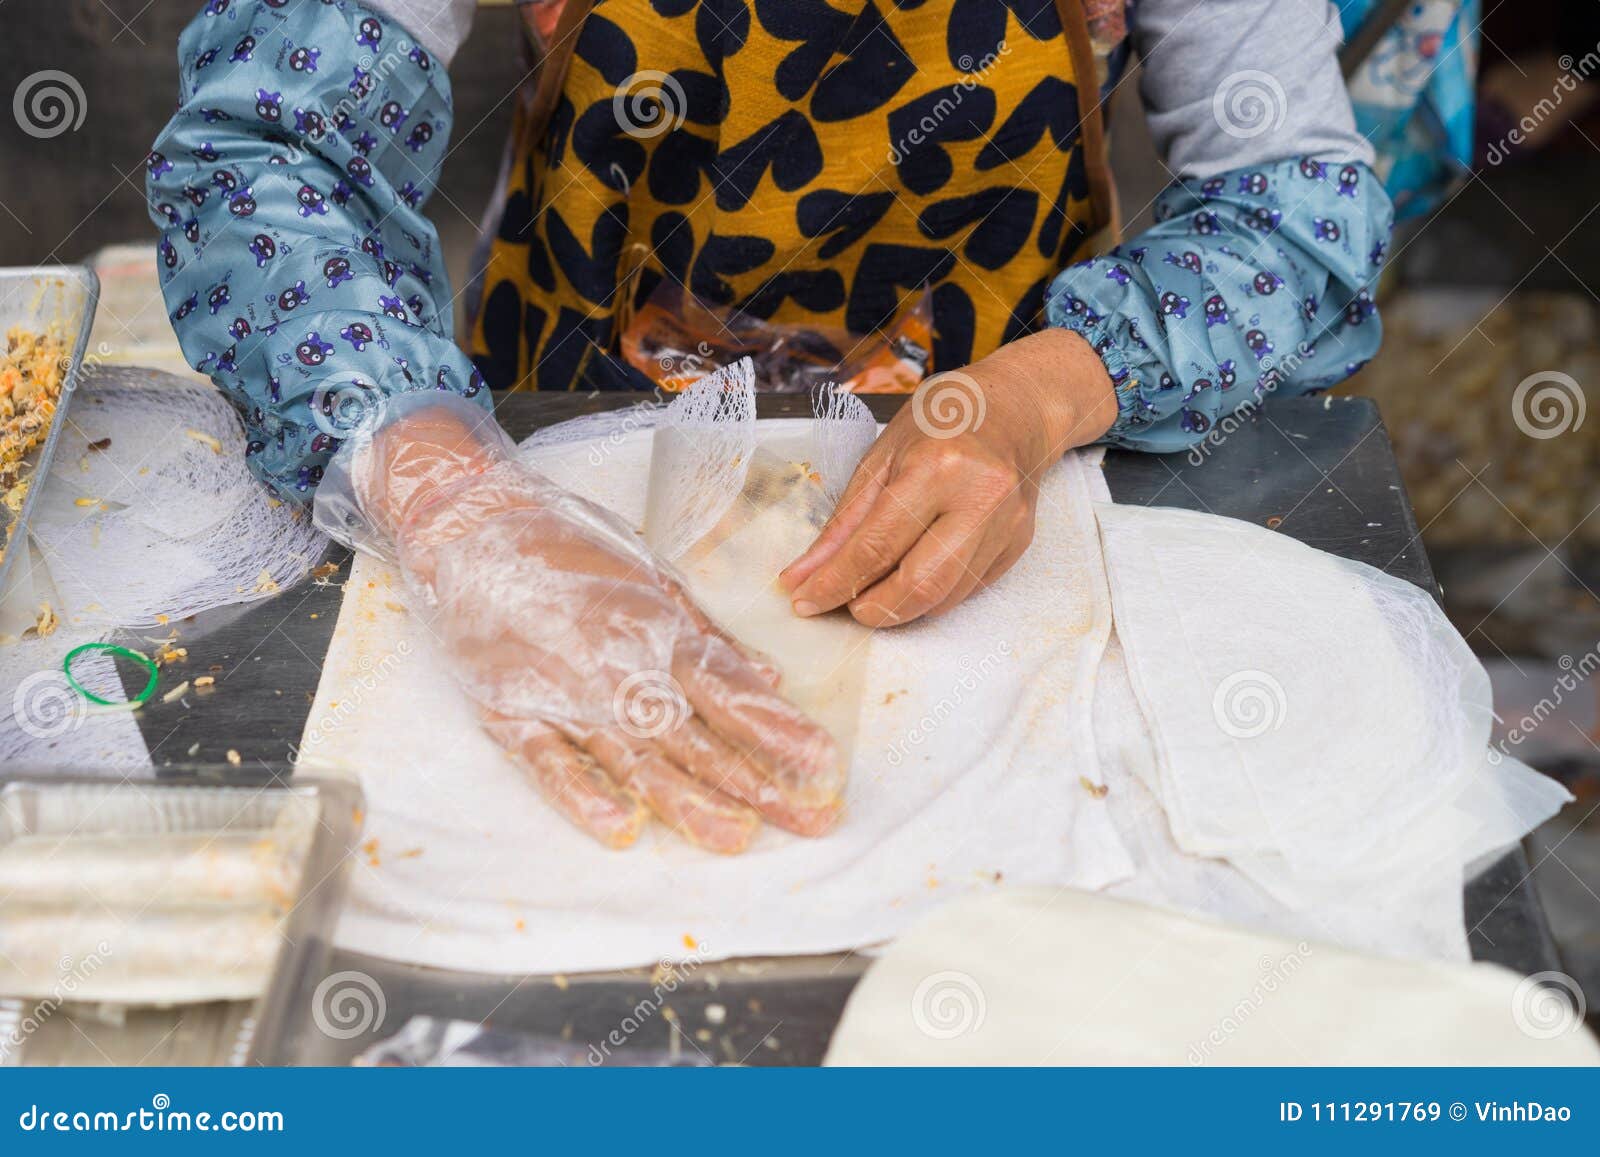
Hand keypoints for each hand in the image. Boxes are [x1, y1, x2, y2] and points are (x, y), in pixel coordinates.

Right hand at [348, 398, 844, 852]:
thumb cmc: (565, 543)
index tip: (824, 767)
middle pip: (698, 736)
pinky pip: (550, 762)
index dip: (780, 731)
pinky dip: (584, 795)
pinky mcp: (511, 711)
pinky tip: (622, 828)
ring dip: (687, 799)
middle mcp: (619, 665)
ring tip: (736, 836)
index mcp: (658, 629)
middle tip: (810, 820)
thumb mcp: (651, 574)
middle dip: (758, 781)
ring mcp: (563, 692)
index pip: (732, 692)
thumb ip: (707, 634)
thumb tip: (767, 677)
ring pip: (635, 757)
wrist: (469, 522)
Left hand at [780, 328, 1115, 626]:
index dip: (836, 584)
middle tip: (842, 607)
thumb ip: (843, 524)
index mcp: (937, 467)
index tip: (804, 603)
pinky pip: (964, 591)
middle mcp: (980, 500)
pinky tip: (910, 576)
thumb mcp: (879, 457)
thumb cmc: (939, 422)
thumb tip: (804, 577)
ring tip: (870, 593)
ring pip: (943, 598)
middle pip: (919, 586)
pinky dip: (929, 596)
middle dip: (872, 610)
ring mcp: (1007, 526)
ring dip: (898, 608)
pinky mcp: (1018, 546)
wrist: (1013, 410)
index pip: (878, 546)